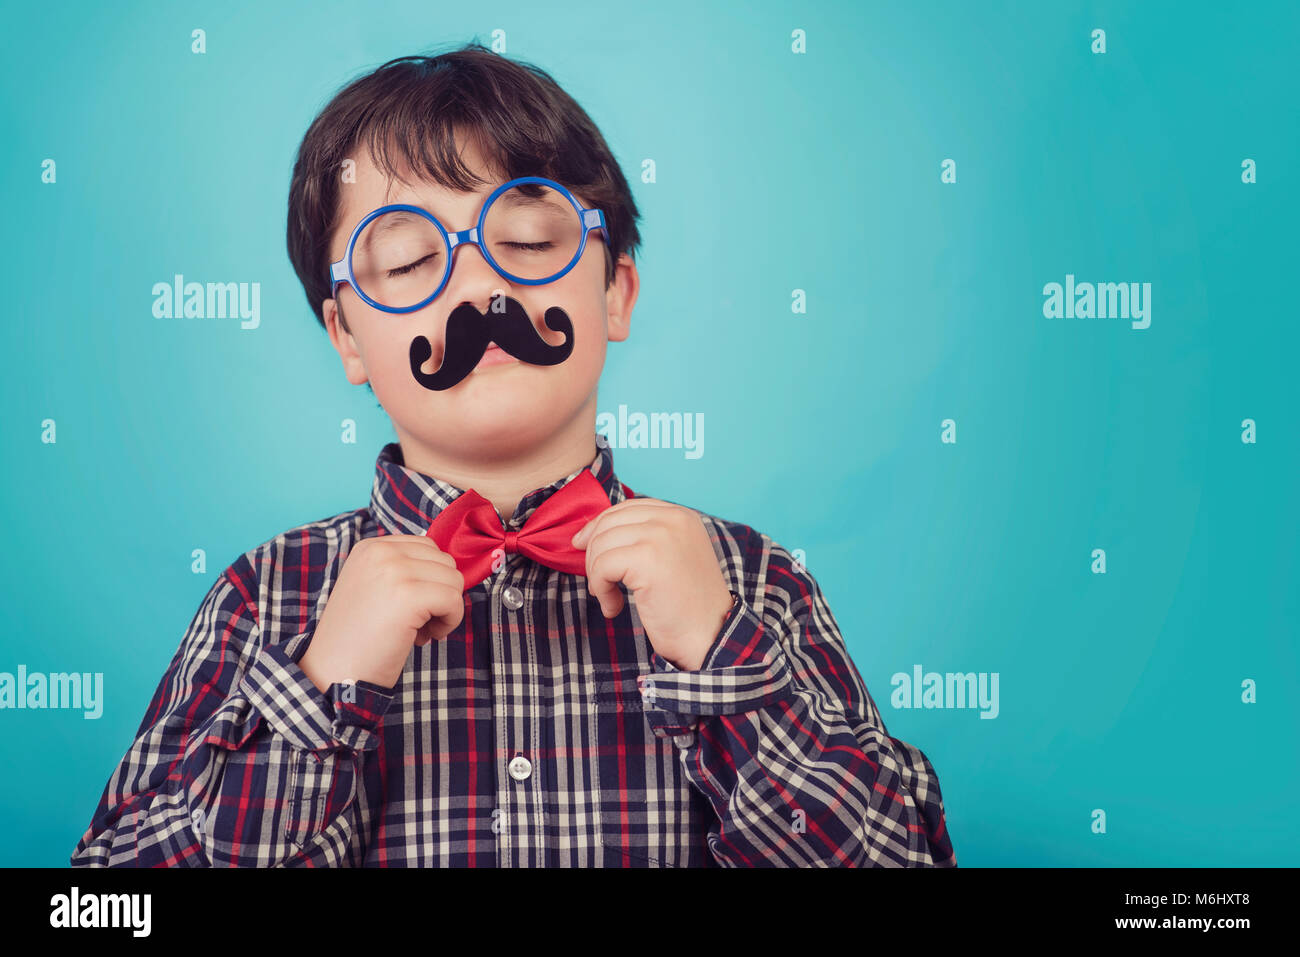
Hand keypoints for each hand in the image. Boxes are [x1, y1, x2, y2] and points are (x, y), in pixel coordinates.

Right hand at [298, 535, 464, 691]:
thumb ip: (402, 571)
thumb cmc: (359, 639)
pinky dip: (449, 622)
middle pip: (445, 562)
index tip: (412, 608)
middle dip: (440, 593)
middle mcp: (381, 551)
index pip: (428, 548)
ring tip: (419, 631)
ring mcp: (394, 570)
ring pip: (454, 580)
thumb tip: (448, 571)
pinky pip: (453, 600)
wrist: (333, 674)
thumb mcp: (373, 588)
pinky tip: (425, 637)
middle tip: (416, 623)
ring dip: (446, 610)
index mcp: (371, 547)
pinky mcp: (409, 595)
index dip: (430, 581)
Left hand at [571, 499, 734, 671]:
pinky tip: (614, 607)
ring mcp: (661, 536)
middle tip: (600, 584)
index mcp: (681, 515)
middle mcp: (673, 518)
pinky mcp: (647, 559)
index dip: (599, 527)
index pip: (627, 508)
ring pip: (601, 544)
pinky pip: (602, 566)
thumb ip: (644, 538)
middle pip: (609, 523)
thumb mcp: (672, 558)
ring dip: (596, 576)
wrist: (710, 636)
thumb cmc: (688, 606)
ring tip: (611, 598)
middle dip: (594, 554)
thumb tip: (589, 534)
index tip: (583, 547)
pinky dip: (601, 589)